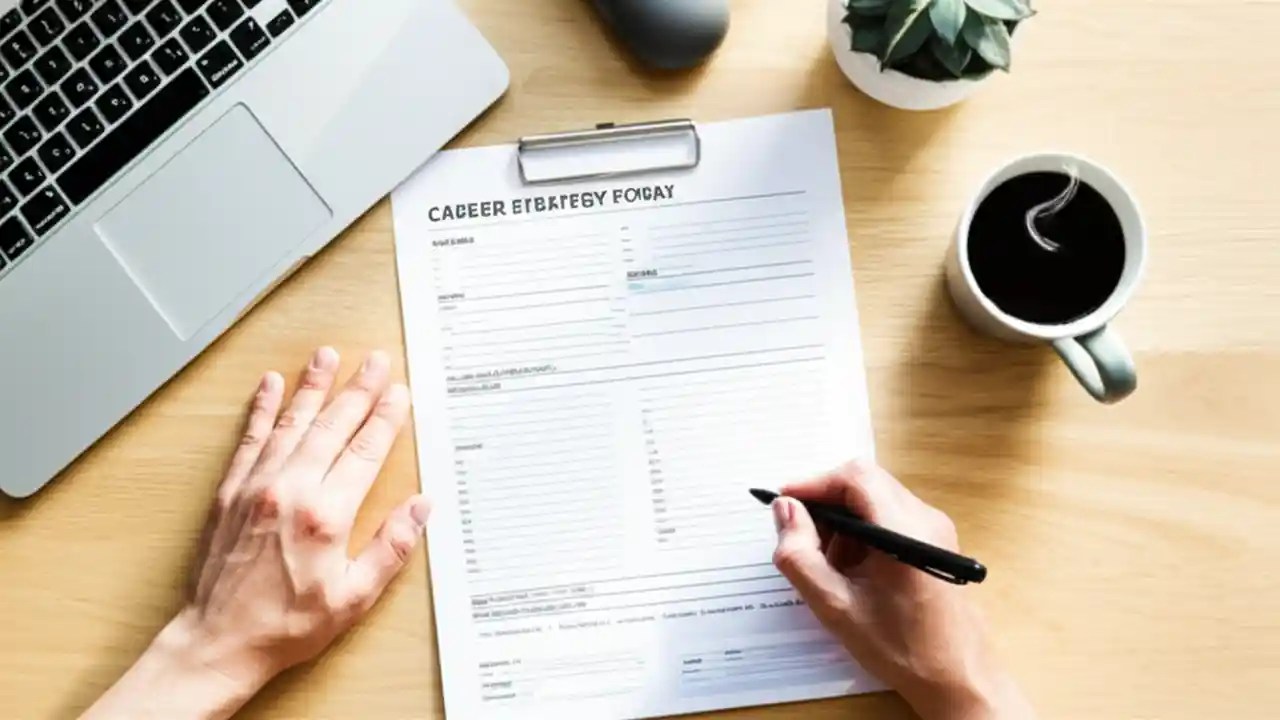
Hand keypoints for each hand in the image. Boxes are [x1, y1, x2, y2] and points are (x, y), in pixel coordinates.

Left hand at [83, 348, 429, 719]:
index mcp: (325, 516)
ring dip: (312, 388)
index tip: (399, 394)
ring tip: (327, 357)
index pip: (364, 452)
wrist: (219, 643)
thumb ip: (390, 548)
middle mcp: (290, 491)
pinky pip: (250, 440)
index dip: (386, 418)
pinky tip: (270, 386)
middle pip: (332, 427)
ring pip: (292, 424)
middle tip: (375, 361)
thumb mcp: (354, 597)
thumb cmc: (286, 625)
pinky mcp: (230, 493)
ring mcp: (256, 487)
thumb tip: (420, 509)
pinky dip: (261, 410)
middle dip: (357, 390)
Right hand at [770, 460, 1032, 719]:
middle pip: (865, 483)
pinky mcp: (935, 541)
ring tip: (829, 564)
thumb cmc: (899, 647)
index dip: (814, 483)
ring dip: (844, 521)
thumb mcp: (835, 606)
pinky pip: (890, 516)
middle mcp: (926, 519)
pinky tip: (853, 570)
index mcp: (905, 530)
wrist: (957, 676)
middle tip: (802, 538)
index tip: (783, 504)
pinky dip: (862, 532)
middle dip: (826, 504)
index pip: (855, 477)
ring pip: (875, 499)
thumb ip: (800, 555)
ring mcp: (935, 528)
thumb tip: (785, 510)